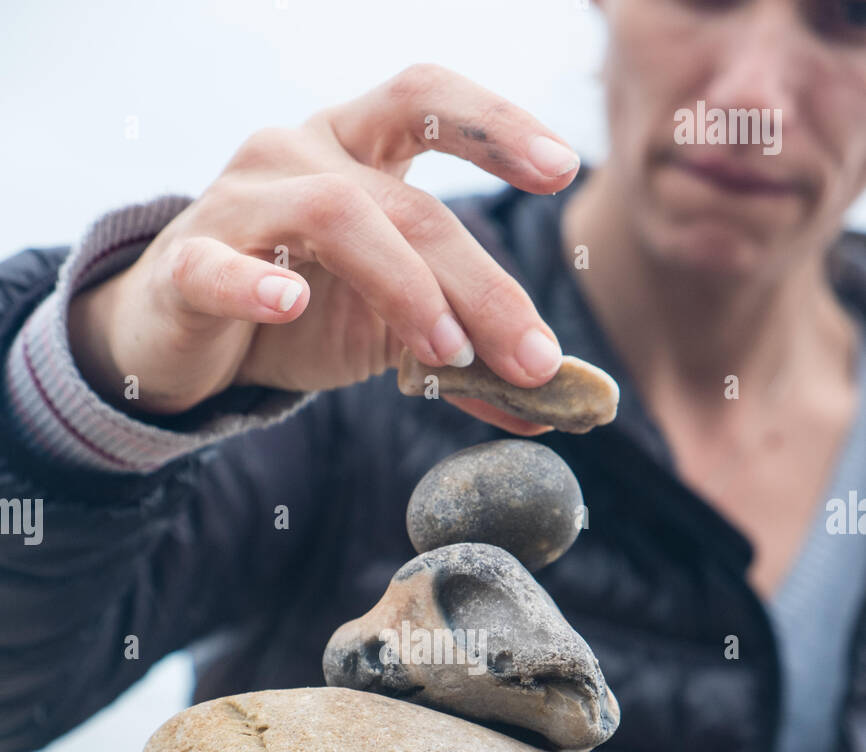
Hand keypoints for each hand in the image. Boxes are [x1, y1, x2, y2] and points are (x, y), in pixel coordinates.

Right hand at [67, 65, 578, 431]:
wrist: (183, 338)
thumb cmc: (295, 313)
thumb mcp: (392, 329)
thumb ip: (467, 356)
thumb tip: (554, 403)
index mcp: (356, 148)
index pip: (428, 101)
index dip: (497, 124)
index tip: (563, 168)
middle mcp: (299, 152)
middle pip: (407, 201)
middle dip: (480, 282)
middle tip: (531, 356)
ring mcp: (239, 200)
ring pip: (334, 214)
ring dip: (404, 286)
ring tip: (444, 354)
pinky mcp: (187, 264)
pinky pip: (222, 266)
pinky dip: (258, 283)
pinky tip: (292, 304)